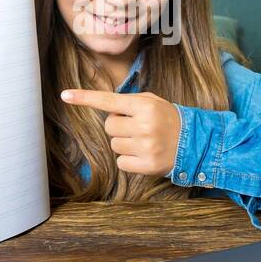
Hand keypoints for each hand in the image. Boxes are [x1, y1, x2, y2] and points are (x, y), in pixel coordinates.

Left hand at [60, 88, 180, 177]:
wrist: (195, 142)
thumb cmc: (169, 120)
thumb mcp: (154, 102)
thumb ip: (129, 102)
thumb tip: (105, 108)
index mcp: (145, 106)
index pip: (109, 101)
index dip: (85, 98)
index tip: (65, 95)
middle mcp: (144, 125)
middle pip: (109, 126)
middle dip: (118, 127)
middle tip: (136, 127)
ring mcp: (146, 147)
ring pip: (114, 145)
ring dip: (124, 143)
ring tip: (143, 141)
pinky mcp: (147, 166)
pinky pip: (121, 162)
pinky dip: (129, 159)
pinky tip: (143, 154)